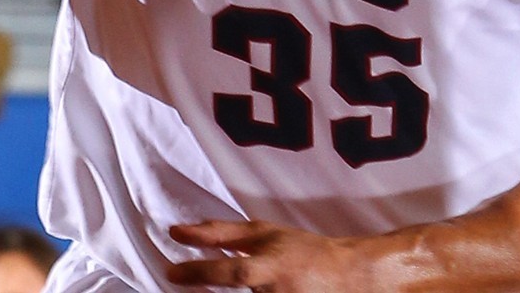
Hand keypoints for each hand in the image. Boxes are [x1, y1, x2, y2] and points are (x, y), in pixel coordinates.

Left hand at [166, 221, 375, 290]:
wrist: (347, 276)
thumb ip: (221, 233)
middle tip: (186, 285)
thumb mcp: (265, 234)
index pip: (231, 272)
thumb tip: (179, 231)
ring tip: (220, 290)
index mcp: (270, 265)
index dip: (200, 273)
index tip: (171, 272)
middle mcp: (276, 291)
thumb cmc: (301, 251)